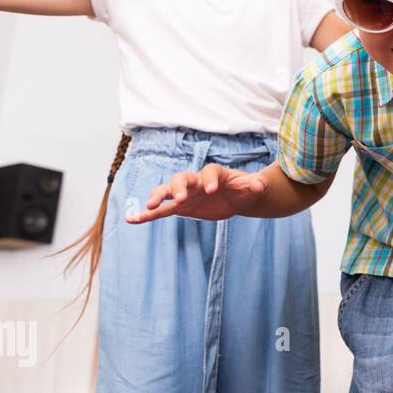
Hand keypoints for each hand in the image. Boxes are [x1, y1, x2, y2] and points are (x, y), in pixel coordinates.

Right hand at [125, 164, 265, 223]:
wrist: (238, 197)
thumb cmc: (246, 189)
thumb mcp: (253, 187)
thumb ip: (255, 185)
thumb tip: (260, 184)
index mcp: (215, 174)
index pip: (210, 172)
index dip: (210, 179)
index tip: (211, 189)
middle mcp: (197, 181)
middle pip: (183, 178)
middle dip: (179, 187)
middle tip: (180, 198)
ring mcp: (186, 193)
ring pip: (168, 191)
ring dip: (159, 197)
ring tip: (150, 206)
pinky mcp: (181, 207)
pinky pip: (162, 211)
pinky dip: (148, 215)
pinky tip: (132, 220)